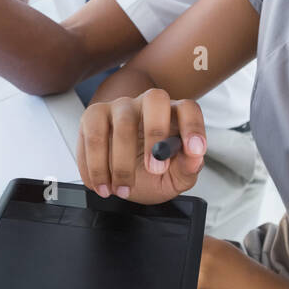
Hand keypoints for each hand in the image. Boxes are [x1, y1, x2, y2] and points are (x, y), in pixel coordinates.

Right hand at [76, 88, 205, 204]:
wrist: (120, 180)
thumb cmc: (151, 173)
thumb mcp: (174, 180)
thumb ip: (187, 168)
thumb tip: (195, 156)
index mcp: (174, 116)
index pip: (188, 108)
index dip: (193, 126)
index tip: (194, 151)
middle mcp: (147, 104)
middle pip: (154, 99)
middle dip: (156, 132)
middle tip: (155, 170)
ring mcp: (119, 107)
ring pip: (122, 122)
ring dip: (121, 162)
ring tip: (122, 190)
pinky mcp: (93, 116)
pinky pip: (93, 135)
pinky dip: (96, 166)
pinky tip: (102, 185)